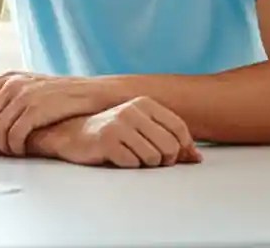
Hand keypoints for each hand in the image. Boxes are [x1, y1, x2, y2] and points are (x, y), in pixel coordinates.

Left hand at [0, 72, 115, 155]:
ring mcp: (23, 95)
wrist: (93, 93)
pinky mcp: (36, 109)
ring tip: (11, 152)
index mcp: (6, 78)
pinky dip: (14, 148)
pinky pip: (13, 135)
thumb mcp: (30, 88)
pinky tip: (22, 151)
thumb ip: (6, 97)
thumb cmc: (61, 96)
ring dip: (1, 146)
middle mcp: (11, 84)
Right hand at [37, 97, 201, 167]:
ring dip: (145, 165)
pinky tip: (117, 158)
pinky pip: (132, 164)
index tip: (177, 158)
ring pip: (153, 157)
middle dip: (165, 160)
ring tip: (132, 157)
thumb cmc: (113, 135)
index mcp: (145, 103)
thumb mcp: (142, 131)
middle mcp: (133, 110)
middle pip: (169, 146)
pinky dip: (128, 166)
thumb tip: (197, 158)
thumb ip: (169, 141)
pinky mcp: (106, 140)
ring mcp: (119, 124)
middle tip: (151, 161)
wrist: (72, 134)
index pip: (179, 128)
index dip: (183, 147)